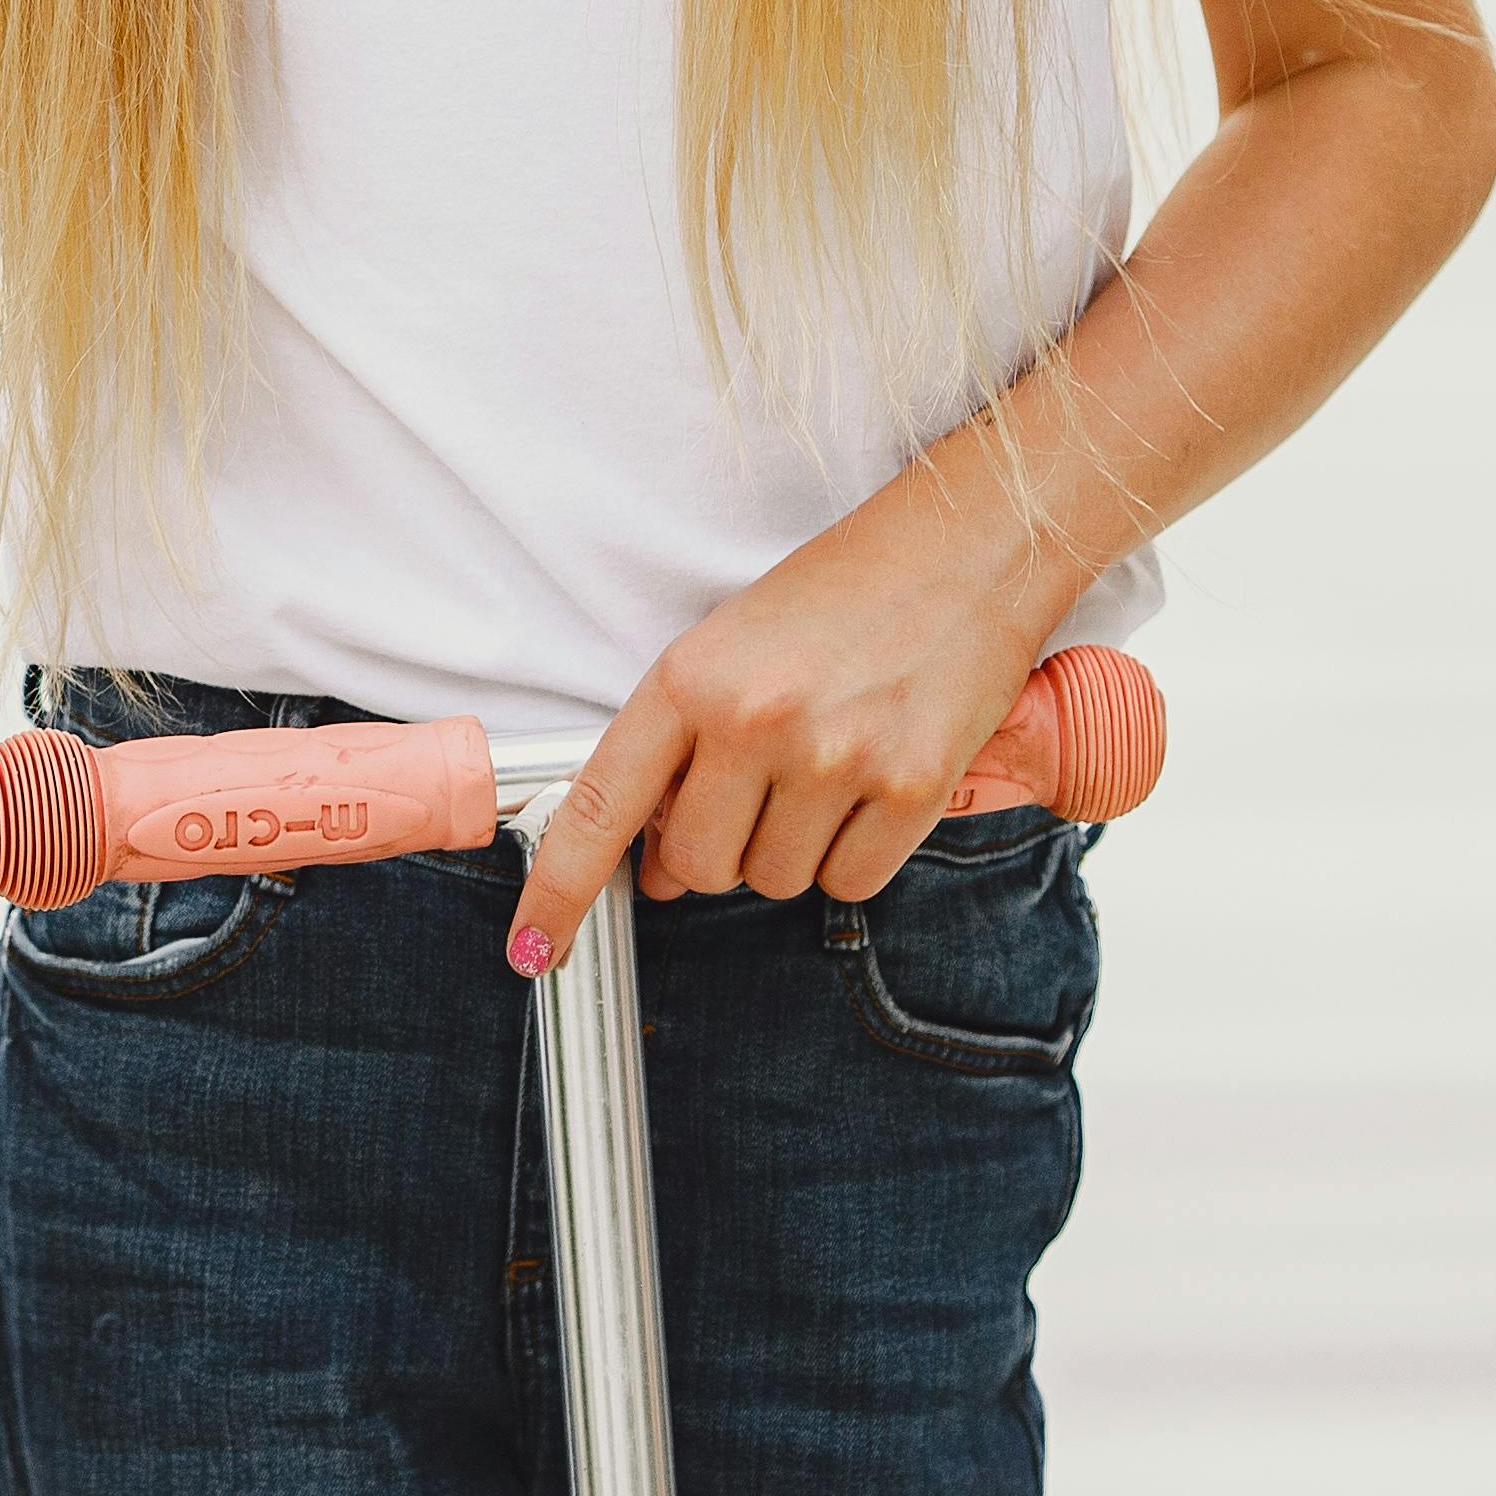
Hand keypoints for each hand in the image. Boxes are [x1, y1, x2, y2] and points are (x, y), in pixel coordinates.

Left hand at [505, 481, 1054, 967]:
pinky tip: (867, 787)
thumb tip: (660, 869)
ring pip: (773, 880)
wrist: (962, 549)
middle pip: (697, 865)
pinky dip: (851, 856)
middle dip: (713, 850)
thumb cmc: (837, 595)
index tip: (533, 947)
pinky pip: (849, 884)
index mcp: (689, 679)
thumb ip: (680, 754)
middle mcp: (754, 722)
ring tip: (822, 764)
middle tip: (753, 790)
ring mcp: (835, 759)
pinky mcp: (911, 787)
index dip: (559, 890)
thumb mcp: (727, 649)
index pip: (601, 807)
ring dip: (787, 848)